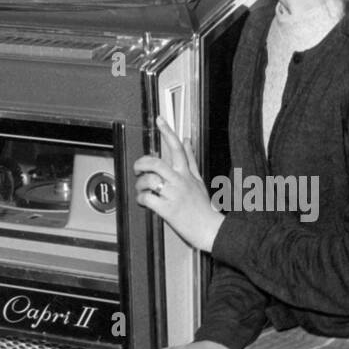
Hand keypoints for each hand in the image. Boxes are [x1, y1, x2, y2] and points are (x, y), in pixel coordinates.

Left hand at [134, 116, 223, 252]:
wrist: (210, 229)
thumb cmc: (203, 206)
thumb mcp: (198, 179)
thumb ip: (190, 159)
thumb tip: (187, 140)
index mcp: (187, 173)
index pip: (178, 148)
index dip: (167, 131)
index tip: (159, 119)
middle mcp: (180, 181)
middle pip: (156, 163)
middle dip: (141, 163)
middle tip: (138, 168)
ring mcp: (174, 195)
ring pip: (149, 180)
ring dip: (140, 184)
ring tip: (141, 189)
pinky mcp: (168, 209)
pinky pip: (147, 198)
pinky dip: (141, 199)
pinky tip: (143, 201)